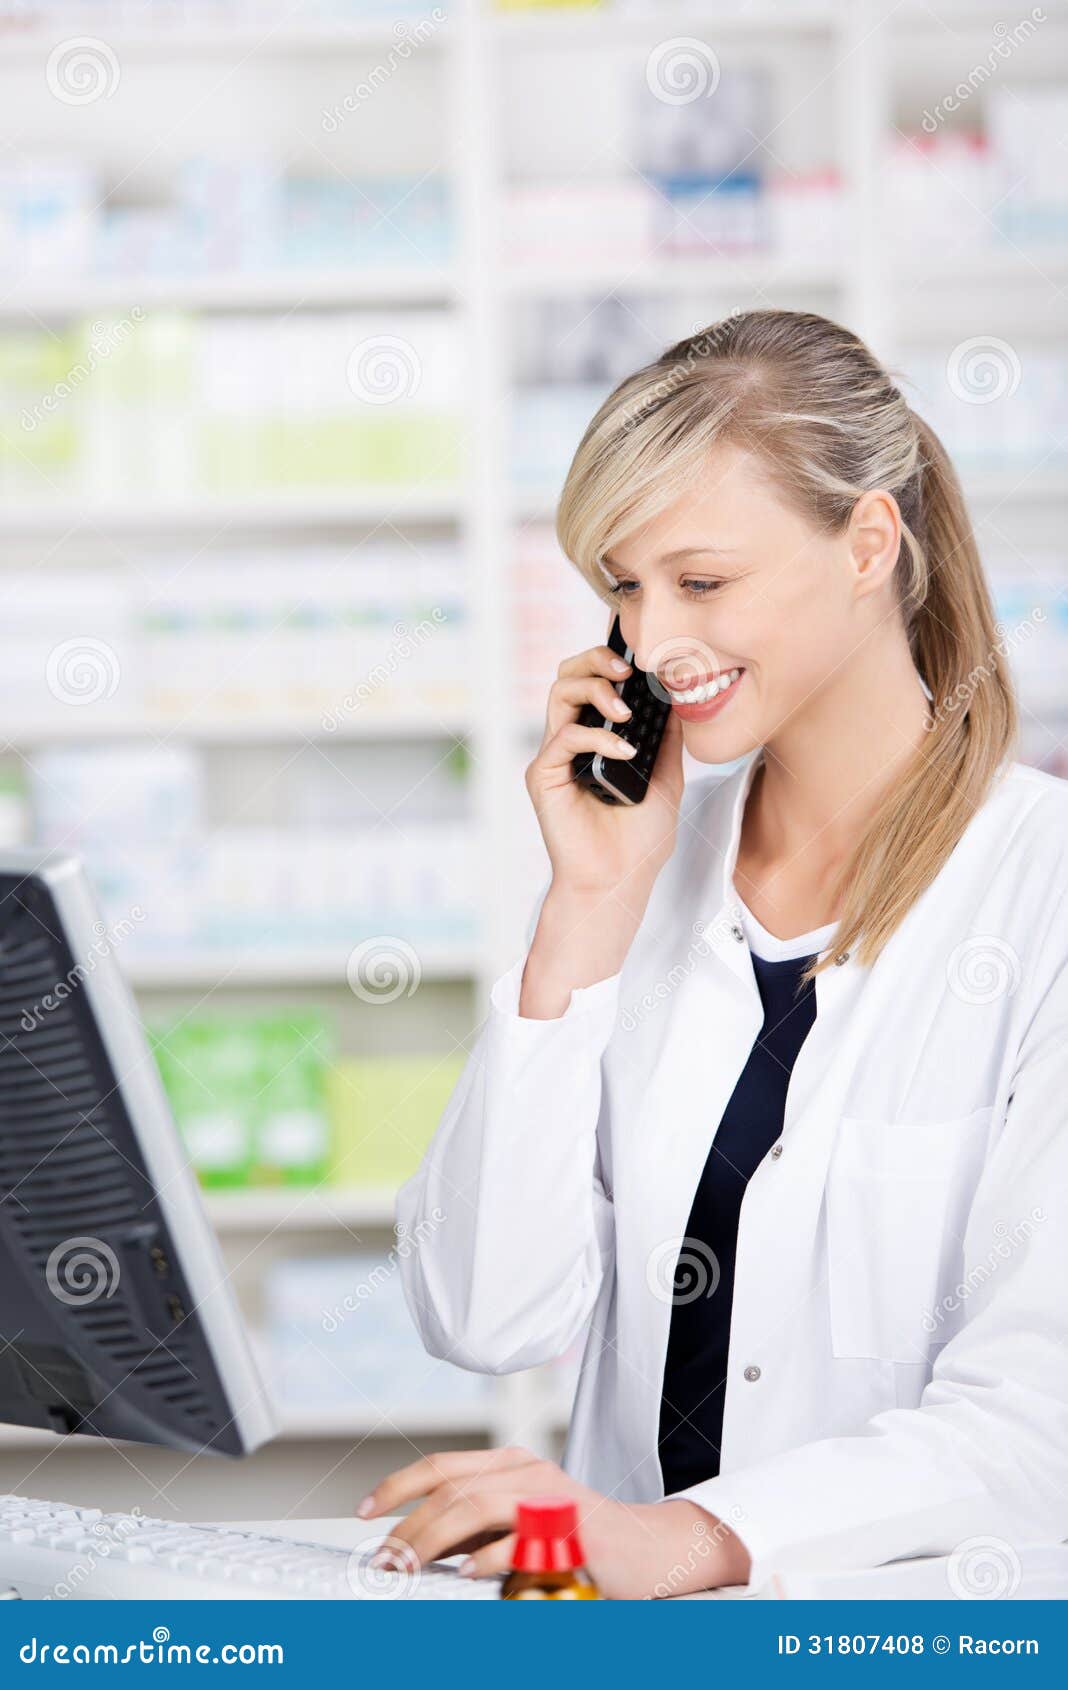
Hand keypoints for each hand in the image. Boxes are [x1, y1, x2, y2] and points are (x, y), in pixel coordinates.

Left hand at [354, 1446, 750, 1598]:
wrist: (648, 1550)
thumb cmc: (578, 1540)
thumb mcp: (520, 1524)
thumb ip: (476, 1526)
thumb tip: (415, 1546)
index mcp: (511, 1464)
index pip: (441, 1466)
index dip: (398, 1486)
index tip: (365, 1512)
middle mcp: (527, 1471)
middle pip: (449, 1488)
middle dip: (406, 1526)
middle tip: (382, 1560)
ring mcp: (548, 1496)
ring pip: (474, 1506)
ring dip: (432, 1540)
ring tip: (408, 1568)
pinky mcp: (568, 1526)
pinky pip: (517, 1538)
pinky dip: (487, 1556)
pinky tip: (467, 1573)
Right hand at [525, 636, 684, 902]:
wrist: (621, 880)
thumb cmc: (640, 840)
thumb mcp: (667, 778)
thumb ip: (667, 739)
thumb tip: (678, 698)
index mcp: (598, 736)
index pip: (597, 681)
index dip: (613, 661)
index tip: (645, 658)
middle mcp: (572, 739)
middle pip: (570, 674)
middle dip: (597, 660)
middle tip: (629, 668)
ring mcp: (556, 756)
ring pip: (560, 693)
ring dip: (595, 689)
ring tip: (625, 710)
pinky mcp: (544, 775)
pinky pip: (564, 736)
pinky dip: (596, 735)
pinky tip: (623, 750)